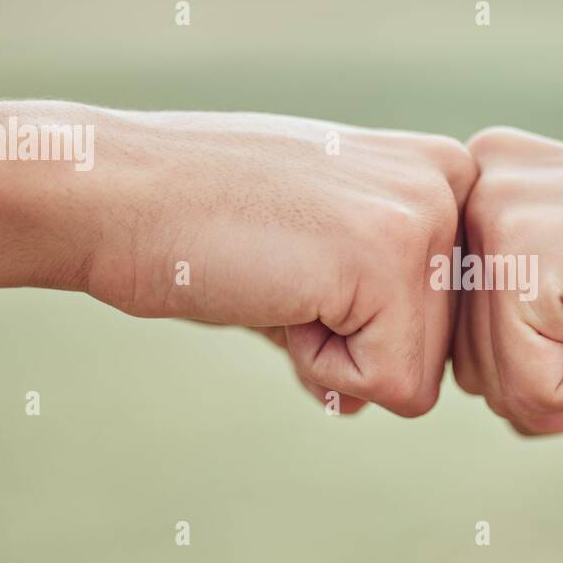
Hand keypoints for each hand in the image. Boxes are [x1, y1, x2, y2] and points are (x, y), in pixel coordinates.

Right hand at [77, 109, 476, 416]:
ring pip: (418, 373)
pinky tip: (275, 290)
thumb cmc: (201, 225)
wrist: (112, 193)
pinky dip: (317, 366)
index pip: (443, 315)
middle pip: (440, 348)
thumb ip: (372, 309)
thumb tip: (395, 392)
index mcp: (440, 170)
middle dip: (352, 342)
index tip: (297, 256)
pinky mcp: (392, 260)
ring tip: (277, 274)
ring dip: (332, 353)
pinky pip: (391, 386)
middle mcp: (451, 182)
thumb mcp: (316, 250)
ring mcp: (426, 216)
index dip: (361, 320)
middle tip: (281, 267)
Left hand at [451, 127, 562, 434]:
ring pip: (492, 382)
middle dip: (554, 371)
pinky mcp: (525, 256)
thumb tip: (456, 391)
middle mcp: (479, 182)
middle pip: (467, 362)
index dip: (548, 354)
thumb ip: (512, 339)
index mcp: (491, 185)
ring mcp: (497, 213)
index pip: (466, 333)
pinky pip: (528, 387)